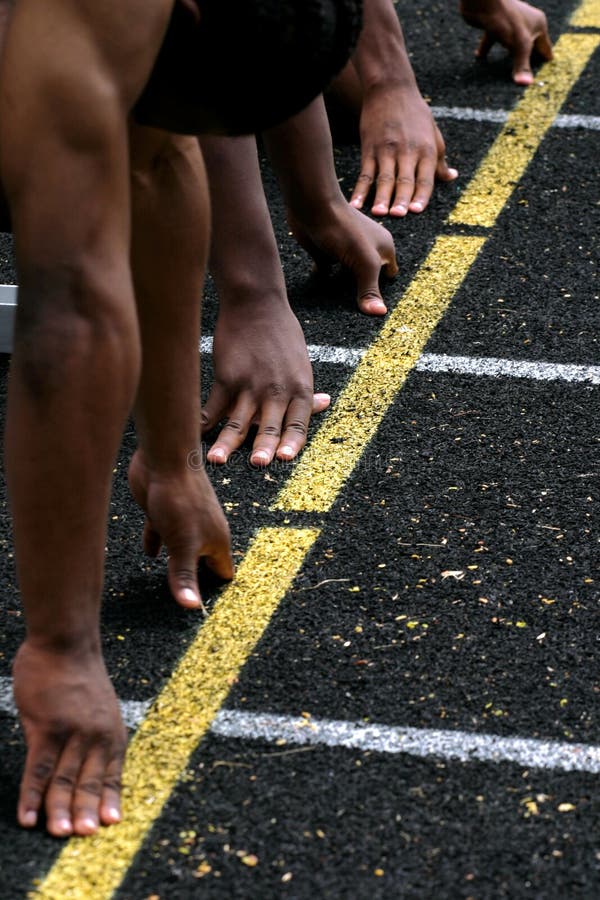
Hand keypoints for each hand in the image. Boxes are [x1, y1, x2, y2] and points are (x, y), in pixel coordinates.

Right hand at [13, 641, 126, 836]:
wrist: (65, 642)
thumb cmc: (76, 673)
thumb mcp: (98, 705)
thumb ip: (92, 734)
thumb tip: (82, 761)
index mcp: (112, 731)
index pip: (112, 773)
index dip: (109, 799)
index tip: (109, 823)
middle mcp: (97, 735)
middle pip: (90, 782)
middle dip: (86, 813)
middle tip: (84, 838)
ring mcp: (73, 732)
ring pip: (65, 780)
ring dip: (59, 810)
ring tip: (57, 835)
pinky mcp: (47, 728)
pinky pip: (39, 769)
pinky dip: (32, 795)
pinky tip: (27, 815)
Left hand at [128, 450, 233, 608]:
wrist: (163, 458)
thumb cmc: (179, 499)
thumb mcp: (182, 544)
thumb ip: (185, 577)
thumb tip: (193, 609)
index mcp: (216, 542)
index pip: (224, 574)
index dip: (217, 592)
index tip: (210, 613)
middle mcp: (203, 534)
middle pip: (204, 564)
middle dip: (197, 581)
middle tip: (187, 604)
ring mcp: (184, 523)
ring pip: (181, 551)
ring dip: (174, 565)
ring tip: (168, 585)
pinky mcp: (164, 513)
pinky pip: (161, 535)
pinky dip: (155, 545)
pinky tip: (148, 556)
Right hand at [202, 300, 329, 465]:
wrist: (256, 303)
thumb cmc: (281, 334)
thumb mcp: (302, 363)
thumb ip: (306, 390)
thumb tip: (325, 404)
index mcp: (299, 389)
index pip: (298, 423)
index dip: (292, 442)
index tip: (285, 459)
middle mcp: (276, 389)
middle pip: (270, 425)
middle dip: (263, 446)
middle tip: (259, 464)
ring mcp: (250, 384)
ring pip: (237, 420)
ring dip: (225, 442)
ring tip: (215, 461)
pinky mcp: (226, 377)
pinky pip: (213, 405)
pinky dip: (203, 421)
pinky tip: (194, 435)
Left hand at [289, 200, 398, 314]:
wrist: (312, 206)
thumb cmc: (343, 229)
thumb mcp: (364, 262)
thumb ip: (370, 289)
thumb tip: (380, 314)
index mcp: (383, 248)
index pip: (389, 275)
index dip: (385, 291)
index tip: (376, 309)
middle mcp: (366, 250)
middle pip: (368, 278)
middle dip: (362, 293)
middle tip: (356, 315)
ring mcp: (346, 252)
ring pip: (347, 278)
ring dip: (343, 291)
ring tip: (339, 310)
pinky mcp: (326, 254)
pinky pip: (328, 275)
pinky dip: (326, 285)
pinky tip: (323, 296)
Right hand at [350, 82, 457, 216]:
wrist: (390, 88)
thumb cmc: (415, 113)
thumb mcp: (433, 134)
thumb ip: (440, 160)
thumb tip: (452, 178)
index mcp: (426, 151)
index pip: (425, 179)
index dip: (421, 195)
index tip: (416, 211)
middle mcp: (407, 152)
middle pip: (404, 180)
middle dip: (401, 199)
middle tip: (398, 215)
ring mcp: (386, 151)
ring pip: (384, 178)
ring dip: (381, 197)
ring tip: (378, 213)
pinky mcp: (370, 149)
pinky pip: (365, 173)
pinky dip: (360, 190)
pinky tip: (355, 204)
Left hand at [460, 0, 552, 84]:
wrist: (483, 0)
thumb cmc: (505, 18)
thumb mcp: (518, 43)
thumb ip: (522, 65)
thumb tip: (526, 85)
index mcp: (538, 25)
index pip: (545, 48)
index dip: (545, 63)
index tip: (547, 78)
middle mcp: (525, 24)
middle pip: (529, 48)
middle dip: (528, 63)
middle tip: (527, 80)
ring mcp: (509, 25)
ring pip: (510, 46)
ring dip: (508, 59)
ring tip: (506, 75)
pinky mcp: (493, 26)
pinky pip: (491, 42)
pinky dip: (486, 50)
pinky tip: (480, 58)